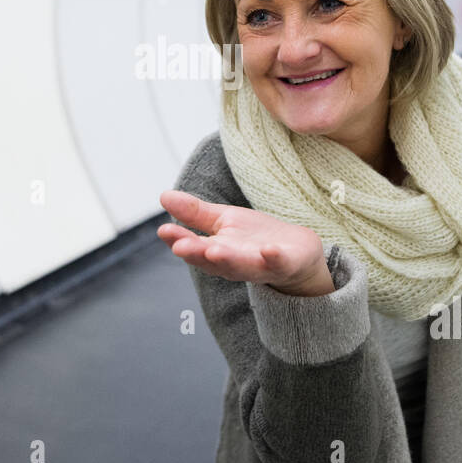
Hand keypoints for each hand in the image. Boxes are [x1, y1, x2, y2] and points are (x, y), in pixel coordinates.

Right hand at [157, 189, 332, 295]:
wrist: (298, 252)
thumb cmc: (255, 239)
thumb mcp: (224, 221)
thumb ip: (195, 213)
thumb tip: (163, 196)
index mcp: (216, 252)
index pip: (193, 248)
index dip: (178, 241)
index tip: (164, 231)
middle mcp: (234, 263)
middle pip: (212, 261)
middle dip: (197, 254)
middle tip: (181, 247)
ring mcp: (259, 265)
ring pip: (241, 266)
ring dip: (227, 260)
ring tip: (213, 250)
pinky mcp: (285, 264)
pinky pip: (278, 263)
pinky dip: (273, 258)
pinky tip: (268, 250)